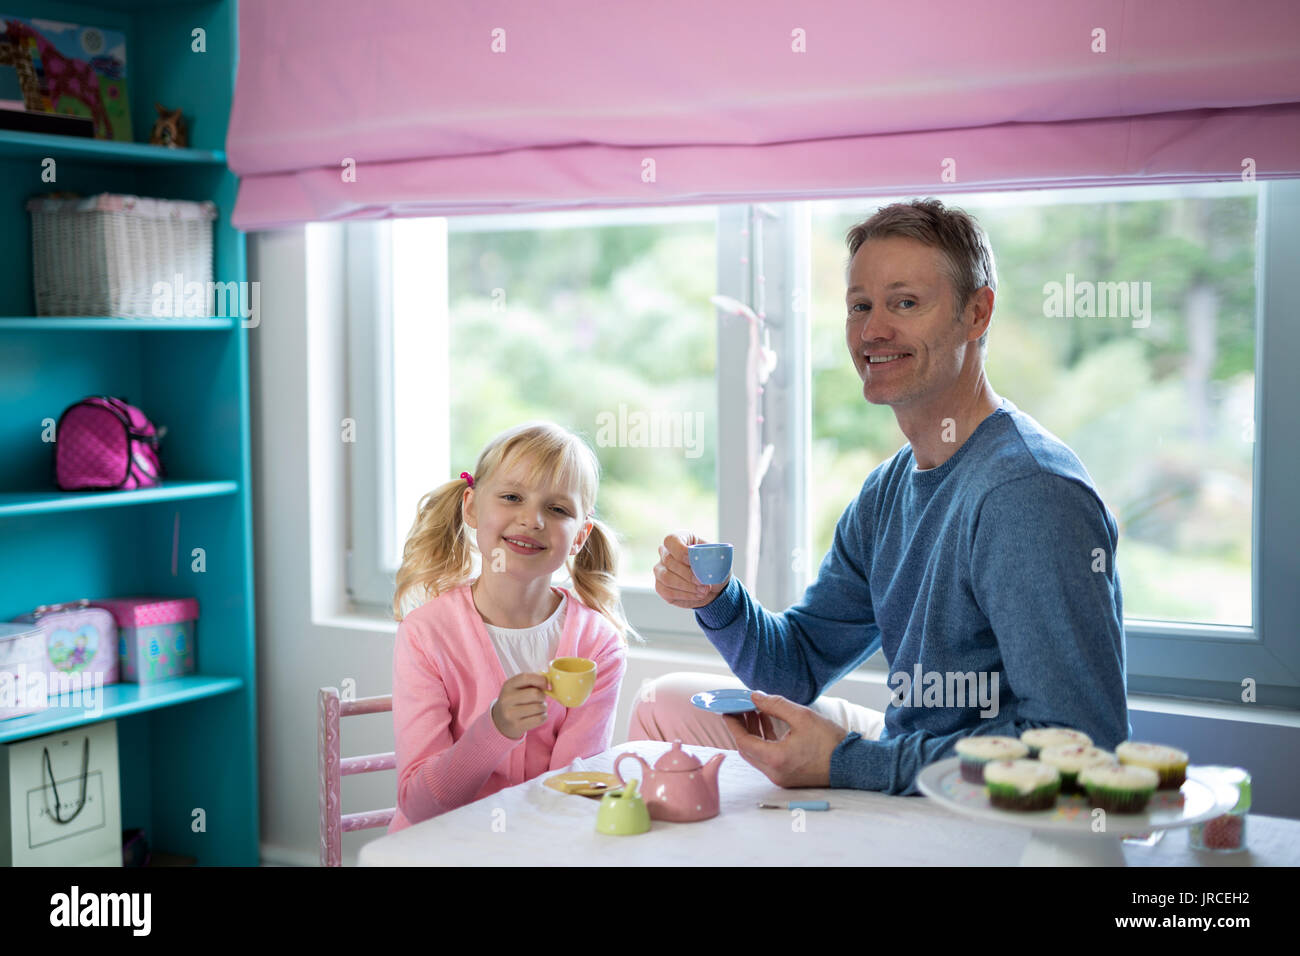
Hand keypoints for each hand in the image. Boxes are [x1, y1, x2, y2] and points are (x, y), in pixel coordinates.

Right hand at [491, 673, 549, 739]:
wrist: (501, 721)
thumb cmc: (516, 700)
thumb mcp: (518, 688)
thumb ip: (532, 682)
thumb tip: (547, 682)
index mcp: (508, 686)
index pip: (525, 677)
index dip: (540, 680)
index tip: (545, 685)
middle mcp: (507, 699)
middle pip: (535, 694)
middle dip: (542, 696)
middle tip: (540, 699)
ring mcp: (510, 714)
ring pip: (539, 707)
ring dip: (544, 707)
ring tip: (539, 708)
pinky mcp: (516, 726)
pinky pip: (539, 719)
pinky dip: (544, 716)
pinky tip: (538, 715)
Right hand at [654, 532, 728, 608]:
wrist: (713, 586)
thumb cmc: (714, 567)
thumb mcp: (718, 559)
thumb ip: (711, 557)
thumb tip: (703, 561)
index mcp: (680, 539)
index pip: (671, 540)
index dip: (681, 551)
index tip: (694, 561)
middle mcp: (666, 553)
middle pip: (668, 560)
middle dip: (688, 574)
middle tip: (704, 582)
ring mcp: (660, 569)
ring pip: (666, 577)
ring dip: (687, 586)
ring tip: (704, 590)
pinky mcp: (661, 586)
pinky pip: (667, 591)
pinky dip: (685, 595)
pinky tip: (698, 595)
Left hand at [722, 691, 846, 787]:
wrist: (852, 765)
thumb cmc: (830, 742)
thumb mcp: (802, 716)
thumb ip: (775, 705)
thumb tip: (754, 697)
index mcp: (775, 759)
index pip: (743, 741)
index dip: (733, 724)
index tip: (728, 710)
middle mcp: (774, 772)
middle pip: (746, 749)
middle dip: (741, 727)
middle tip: (741, 708)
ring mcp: (780, 778)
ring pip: (756, 755)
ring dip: (753, 734)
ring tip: (755, 712)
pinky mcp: (787, 778)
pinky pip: (767, 759)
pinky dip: (764, 742)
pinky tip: (767, 724)